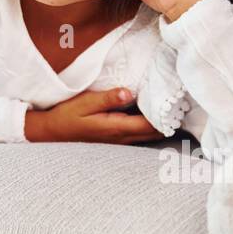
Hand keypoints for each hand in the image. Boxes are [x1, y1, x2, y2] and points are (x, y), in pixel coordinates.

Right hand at [25, 87, 165, 143]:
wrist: (51, 133)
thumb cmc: (66, 116)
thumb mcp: (84, 102)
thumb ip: (107, 98)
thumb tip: (129, 92)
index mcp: (116, 127)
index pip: (149, 124)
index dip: (165, 116)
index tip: (177, 101)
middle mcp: (121, 138)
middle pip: (154, 133)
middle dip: (168, 121)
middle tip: (181, 103)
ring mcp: (118, 141)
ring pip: (148, 136)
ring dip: (160, 124)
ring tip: (171, 108)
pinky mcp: (114, 140)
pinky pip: (138, 135)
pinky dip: (149, 127)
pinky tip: (152, 115)